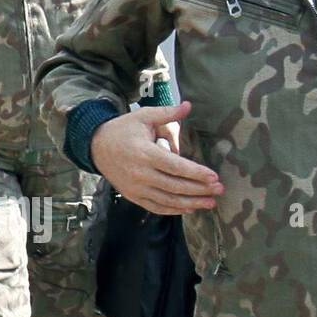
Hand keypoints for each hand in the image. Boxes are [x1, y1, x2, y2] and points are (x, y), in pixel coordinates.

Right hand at [90, 101, 221, 214]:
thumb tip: (188, 106)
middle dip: (199, 190)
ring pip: (167, 200)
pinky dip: (173, 210)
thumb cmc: (124, 129)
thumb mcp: (144, 116)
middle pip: (174, 186)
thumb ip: (167, 113)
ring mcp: (136, 188)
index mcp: (145, 153)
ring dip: (191, 204)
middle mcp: (140, 174)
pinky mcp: (133, 196)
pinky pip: (156, 207)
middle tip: (219, 190)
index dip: (195, 173)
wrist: (97, 147)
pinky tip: (189, 209)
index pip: (175, 166)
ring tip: (210, 203)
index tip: (214, 177)